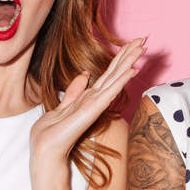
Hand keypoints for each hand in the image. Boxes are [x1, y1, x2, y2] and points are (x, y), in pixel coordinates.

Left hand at [30, 37, 147, 171]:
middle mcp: (96, 99)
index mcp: (89, 97)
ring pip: (115, 78)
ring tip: (142, 47)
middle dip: (129, 55)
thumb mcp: (61, 106)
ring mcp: (96, 105)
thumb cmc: (52, 133)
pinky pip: (110, 92)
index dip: (119, 58)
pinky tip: (132, 69)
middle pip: (115, 72)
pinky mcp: (93, 110)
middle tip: (144, 39)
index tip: (131, 43)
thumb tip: (84, 74)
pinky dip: (121, 80)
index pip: (108, 73)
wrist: (46, 150)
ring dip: (129, 62)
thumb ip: (74, 91)